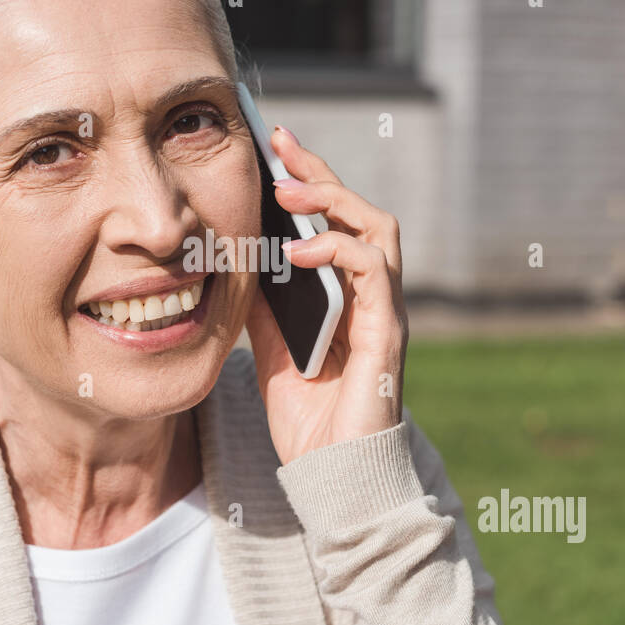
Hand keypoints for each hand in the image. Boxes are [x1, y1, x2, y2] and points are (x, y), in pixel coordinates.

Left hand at [244, 125, 409, 463]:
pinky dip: (336, 251)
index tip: (274, 146)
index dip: (309, 181)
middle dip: (321, 174)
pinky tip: (296, 253)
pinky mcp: (387, 332)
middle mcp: (372, 296)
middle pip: (361, 212)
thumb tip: (238, 259)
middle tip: (281, 147)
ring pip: (378, 229)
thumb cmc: (309, 419)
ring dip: (332, 202)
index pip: (333, 222)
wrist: (332, 477)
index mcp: (346, 296)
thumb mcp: (270, 350)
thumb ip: (264, 306)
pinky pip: (373, 273)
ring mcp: (384, 311)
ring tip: (287, 193)